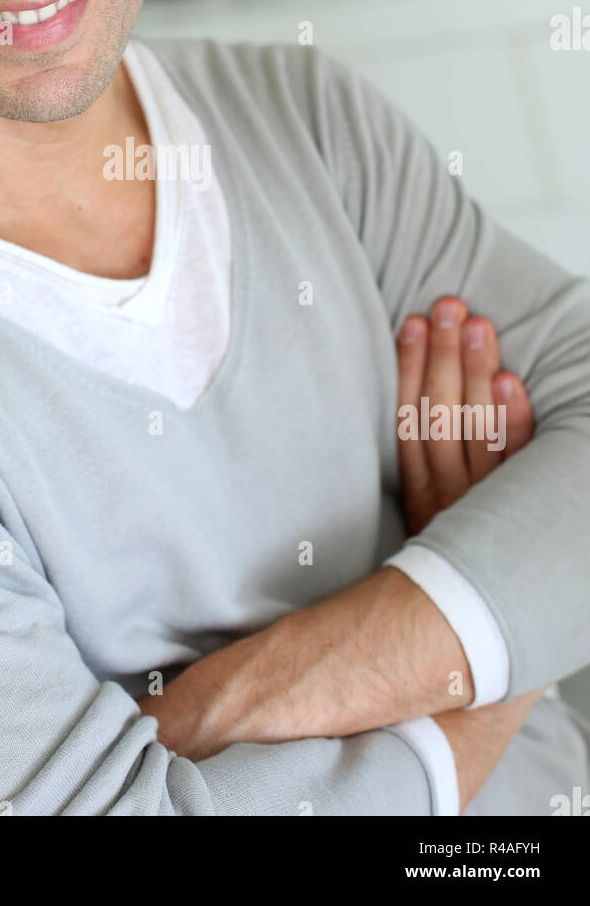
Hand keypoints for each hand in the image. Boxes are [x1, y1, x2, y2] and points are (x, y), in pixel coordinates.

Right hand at [396, 296, 534, 535]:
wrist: (474, 617)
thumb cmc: (452, 554)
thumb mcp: (425, 514)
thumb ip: (422, 462)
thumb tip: (415, 390)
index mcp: (417, 489)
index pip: (408, 415)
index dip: (408, 366)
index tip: (412, 322)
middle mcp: (446, 493)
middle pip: (439, 413)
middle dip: (442, 354)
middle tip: (448, 307)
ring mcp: (482, 501)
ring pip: (473, 428)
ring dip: (473, 372)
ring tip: (476, 326)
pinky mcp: (517, 508)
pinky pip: (516, 460)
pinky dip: (513, 420)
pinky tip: (508, 382)